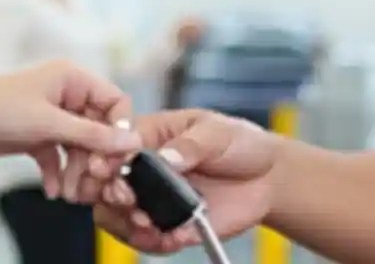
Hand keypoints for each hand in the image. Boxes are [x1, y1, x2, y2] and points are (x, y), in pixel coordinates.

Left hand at [0, 60, 139, 199]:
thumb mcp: (49, 123)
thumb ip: (92, 134)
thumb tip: (130, 142)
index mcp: (74, 79)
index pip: (115, 103)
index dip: (119, 130)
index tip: (115, 156)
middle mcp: (67, 96)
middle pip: (99, 129)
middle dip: (95, 156)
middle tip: (92, 179)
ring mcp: (52, 117)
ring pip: (78, 147)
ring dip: (75, 170)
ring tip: (69, 193)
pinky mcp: (37, 136)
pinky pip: (58, 156)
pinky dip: (56, 172)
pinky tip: (52, 190)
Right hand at [92, 109, 279, 254]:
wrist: (269, 179)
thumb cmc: (240, 143)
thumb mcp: (218, 132)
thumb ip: (192, 144)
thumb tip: (167, 156)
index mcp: (150, 138)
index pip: (113, 148)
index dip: (104, 160)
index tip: (107, 170)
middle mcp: (145, 171)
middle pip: (105, 186)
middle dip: (112, 195)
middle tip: (128, 199)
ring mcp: (154, 200)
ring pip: (117, 217)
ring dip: (126, 223)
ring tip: (147, 223)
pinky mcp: (168, 225)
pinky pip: (147, 239)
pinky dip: (153, 242)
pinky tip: (170, 237)